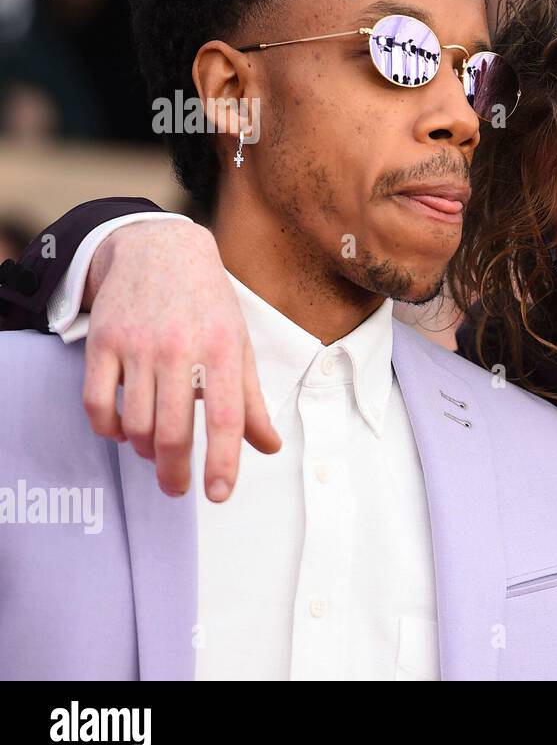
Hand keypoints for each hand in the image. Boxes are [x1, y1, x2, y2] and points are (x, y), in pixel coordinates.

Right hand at [81, 220, 279, 499]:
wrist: (161, 249)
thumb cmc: (209, 305)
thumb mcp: (239, 346)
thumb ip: (252, 400)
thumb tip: (270, 447)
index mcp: (223, 349)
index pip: (226, 418)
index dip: (223, 462)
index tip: (218, 495)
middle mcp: (181, 348)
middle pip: (175, 430)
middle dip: (176, 471)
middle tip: (178, 488)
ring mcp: (138, 345)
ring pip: (137, 423)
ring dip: (146, 450)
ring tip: (156, 451)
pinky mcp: (103, 342)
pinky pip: (98, 403)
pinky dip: (110, 428)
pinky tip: (124, 431)